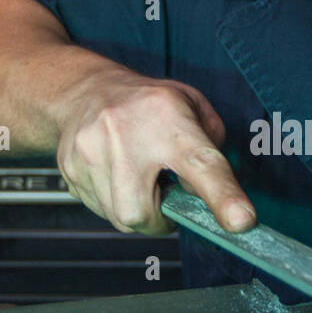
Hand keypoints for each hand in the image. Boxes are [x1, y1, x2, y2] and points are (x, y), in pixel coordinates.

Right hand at [56, 68, 255, 235]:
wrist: (85, 91)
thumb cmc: (147, 104)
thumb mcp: (192, 108)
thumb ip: (212, 147)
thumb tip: (218, 193)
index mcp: (167, 117)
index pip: (200, 163)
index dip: (223, 197)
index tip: (241, 221)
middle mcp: (125, 134)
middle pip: (143, 212)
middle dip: (158, 217)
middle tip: (163, 193)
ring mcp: (91, 153)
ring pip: (121, 218)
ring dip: (137, 209)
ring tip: (138, 178)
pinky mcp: (71, 171)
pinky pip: (100, 211)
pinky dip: (115, 203)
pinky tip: (117, 176)